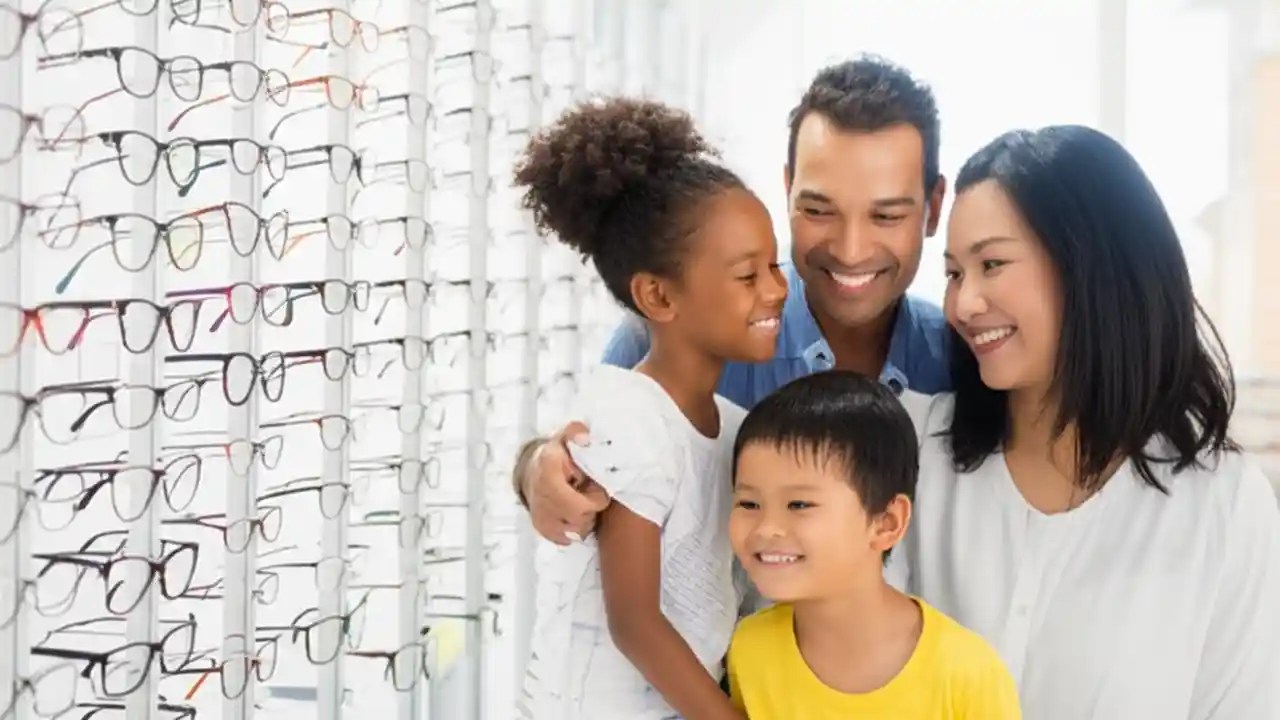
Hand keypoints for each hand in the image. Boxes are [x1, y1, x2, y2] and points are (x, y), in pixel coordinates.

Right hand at [526, 421, 610, 544]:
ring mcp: (540, 515)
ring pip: (576, 530)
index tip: (597, 487)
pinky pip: (567, 538)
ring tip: (581, 501)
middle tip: (590, 494)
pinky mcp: (541, 528)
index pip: (578, 503)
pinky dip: (575, 528)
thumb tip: (584, 437)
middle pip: (579, 519)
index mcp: (548, 472)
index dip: (594, 499)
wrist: (533, 469)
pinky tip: (573, 512)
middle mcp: (541, 496)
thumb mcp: (567, 437)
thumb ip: (576, 433)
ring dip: (585, 519)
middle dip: (591, 509)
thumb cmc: (558, 454)